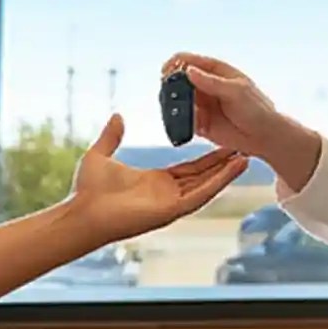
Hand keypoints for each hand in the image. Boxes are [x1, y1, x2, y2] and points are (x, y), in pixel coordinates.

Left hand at [70, 114, 248, 243]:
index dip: (207, 158)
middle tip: (243, 147)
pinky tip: (234, 168)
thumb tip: (117, 116)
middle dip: (223, 163)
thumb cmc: (87, 191)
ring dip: (226, 172)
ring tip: (246, 156)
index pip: (189, 169)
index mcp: (155, 182)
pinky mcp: (172, 210)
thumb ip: (112, 136)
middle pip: (203, 176)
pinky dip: (220, 181)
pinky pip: (202, 194)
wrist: (81, 213)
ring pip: (207, 185)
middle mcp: (167, 194)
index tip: (223, 145)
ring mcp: (171, 203)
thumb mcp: (101, 154)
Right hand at [161, 52, 321, 191]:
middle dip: (170, 85)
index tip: (166, 72)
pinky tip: (183, 124)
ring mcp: (202, 104)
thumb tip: (189, 71)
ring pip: (178, 100)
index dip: (175, 63)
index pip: (190, 60)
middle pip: (179, 80)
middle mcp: (206, 86)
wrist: (265, 136)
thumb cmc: (256, 109)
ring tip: (174, 110)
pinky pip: (183, 120)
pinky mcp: (200, 122)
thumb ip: (212, 82)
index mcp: (216, 71)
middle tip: (167, 94)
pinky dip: (179, 121)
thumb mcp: (236, 92)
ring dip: (172, 104)